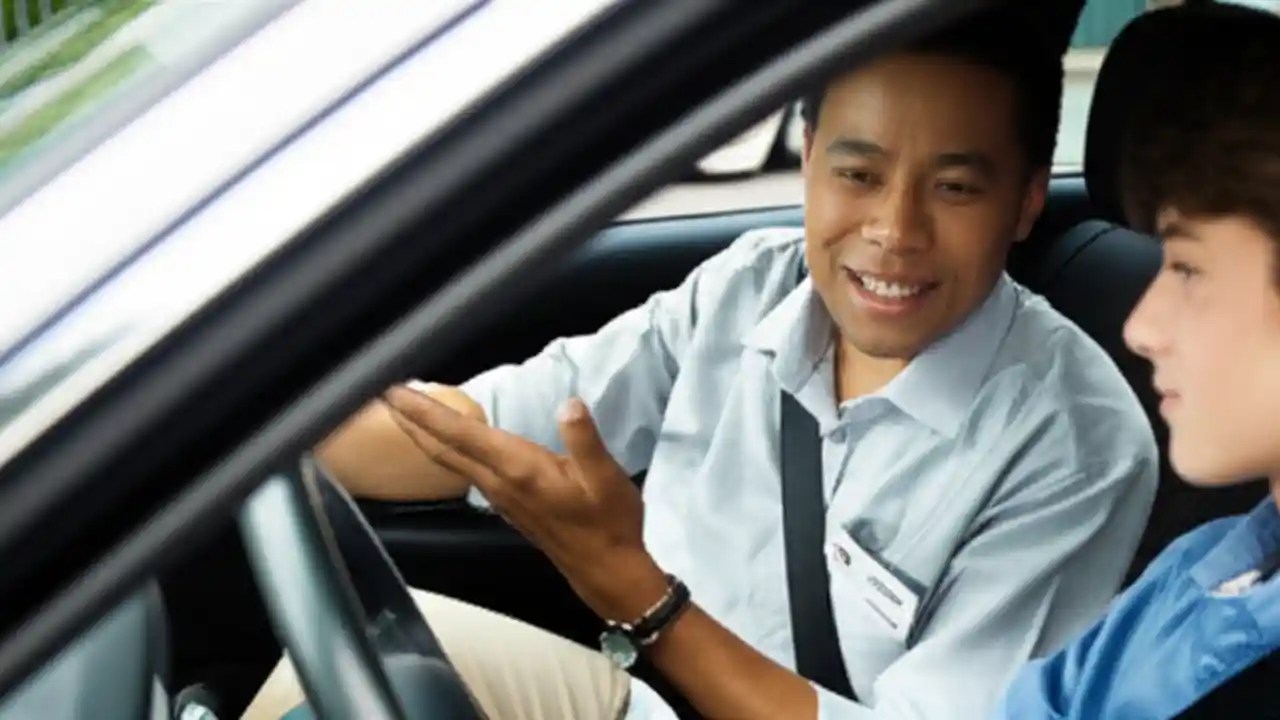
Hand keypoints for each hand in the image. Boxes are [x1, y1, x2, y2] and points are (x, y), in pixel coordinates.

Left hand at [381, 386, 667, 619]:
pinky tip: (447, 441)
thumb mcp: (606, 478)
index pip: (461, 434)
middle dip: (411, 420)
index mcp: (519, 470)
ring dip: (423, 434)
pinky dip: (445, 449)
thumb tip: (568, 404)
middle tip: (383, 393)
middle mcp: (500, 482)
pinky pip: (463, 469)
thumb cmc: (608, 522)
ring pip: (449, 461)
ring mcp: (499, 496)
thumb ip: (584, 440)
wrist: (606, 570)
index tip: (394, 392)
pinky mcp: (506, 503)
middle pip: (443, 448)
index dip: (425, 412)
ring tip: (405, 411)